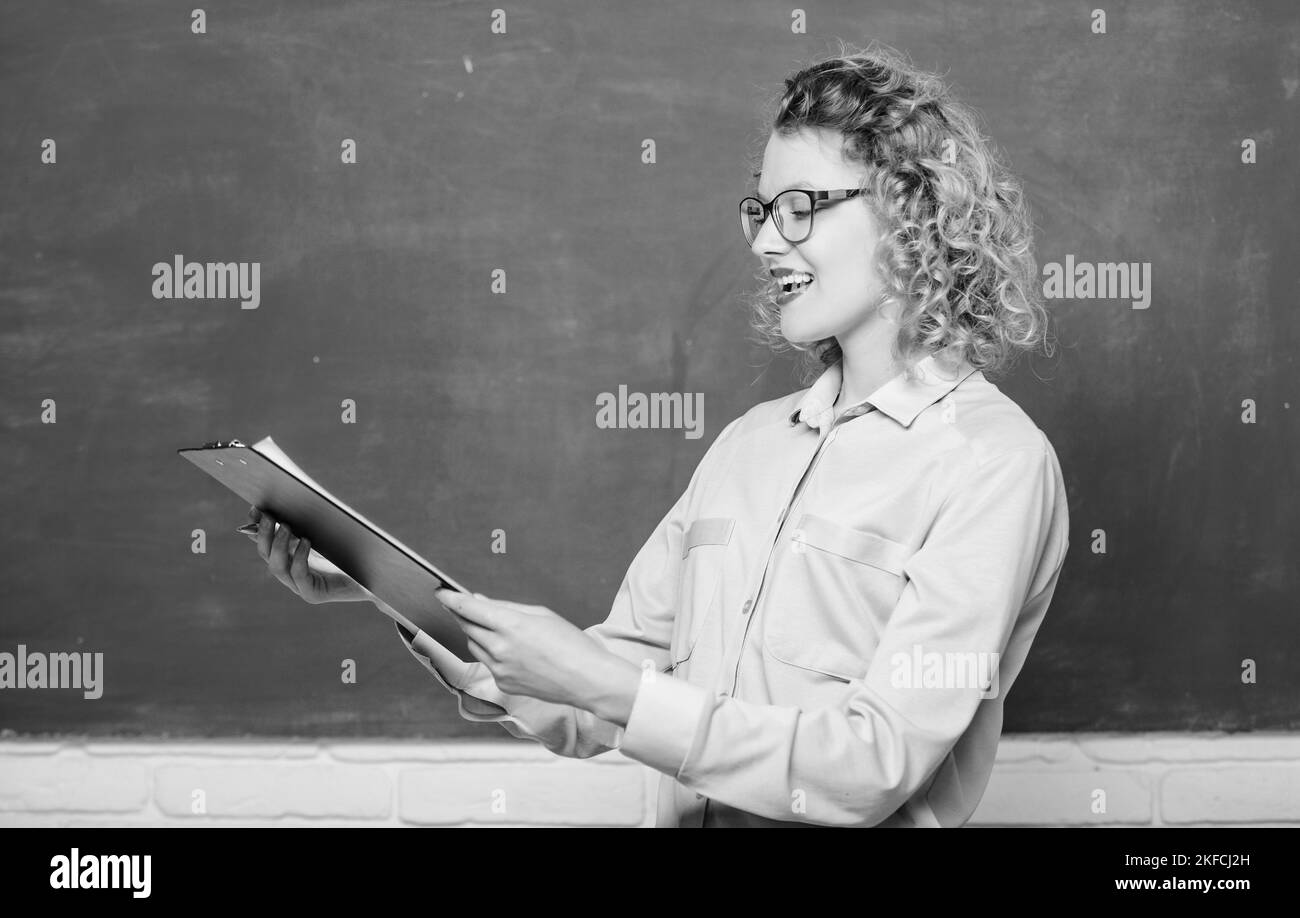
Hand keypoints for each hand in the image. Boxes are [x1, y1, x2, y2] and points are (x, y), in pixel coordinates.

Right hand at [245, 506, 368, 604]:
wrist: (373, 579)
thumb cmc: (349, 554)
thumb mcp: (323, 536)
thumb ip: (303, 525)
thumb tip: (286, 503)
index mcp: (289, 559)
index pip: (265, 544)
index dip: (257, 528)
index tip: (256, 509)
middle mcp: (290, 575)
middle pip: (267, 555)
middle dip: (265, 534)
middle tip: (269, 515)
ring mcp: (300, 587)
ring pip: (278, 567)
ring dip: (279, 545)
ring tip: (286, 525)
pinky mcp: (313, 595)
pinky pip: (299, 576)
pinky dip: (299, 557)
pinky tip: (306, 541)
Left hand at [435, 589, 640, 721]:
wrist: (587, 679)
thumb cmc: (570, 642)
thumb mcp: (540, 614)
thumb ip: (506, 607)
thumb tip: (479, 602)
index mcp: (510, 625)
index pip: (468, 609)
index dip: (451, 599)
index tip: (440, 592)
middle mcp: (500, 648)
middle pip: (467, 627)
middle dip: (464, 615)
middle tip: (466, 607)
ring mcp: (499, 669)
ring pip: (474, 646)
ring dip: (478, 634)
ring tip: (497, 629)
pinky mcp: (503, 684)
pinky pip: (488, 664)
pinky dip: (492, 654)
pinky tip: (513, 652)